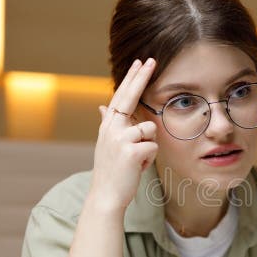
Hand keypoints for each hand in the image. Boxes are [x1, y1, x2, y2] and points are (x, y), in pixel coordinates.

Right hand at [90, 57, 159, 211]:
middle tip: (151, 60)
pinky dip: (150, 159)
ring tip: (136, 159)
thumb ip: (108, 123)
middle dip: (140, 77)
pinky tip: (138, 166)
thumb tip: (103, 106)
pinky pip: (154, 146)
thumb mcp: (108, 144)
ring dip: (149, 145)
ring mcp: (119, 138)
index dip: (131, 79)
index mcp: (108, 125)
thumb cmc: (112, 170)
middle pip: (130, 97)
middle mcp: (111, 128)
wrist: (106, 196)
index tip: (139, 62)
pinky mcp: (131, 151)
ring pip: (150, 129)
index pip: (121, 96)